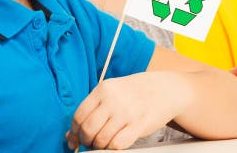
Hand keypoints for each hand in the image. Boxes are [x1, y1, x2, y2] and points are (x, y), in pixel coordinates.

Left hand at [66, 71, 189, 149]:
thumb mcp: (113, 92)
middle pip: (88, 129)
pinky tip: (115, 143)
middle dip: (86, 141)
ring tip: (104, 143)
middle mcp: (113, 99)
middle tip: (90, 143)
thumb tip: (70, 134)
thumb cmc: (135, 92)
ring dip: (100, 146)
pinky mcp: (139, 124)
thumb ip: (93, 109)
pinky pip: (117, 144)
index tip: (74, 139)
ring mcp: (127, 112)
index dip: (74, 131)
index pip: (79, 115)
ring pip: (102, 139)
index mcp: (103, 89)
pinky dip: (113, 148)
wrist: (165, 89)